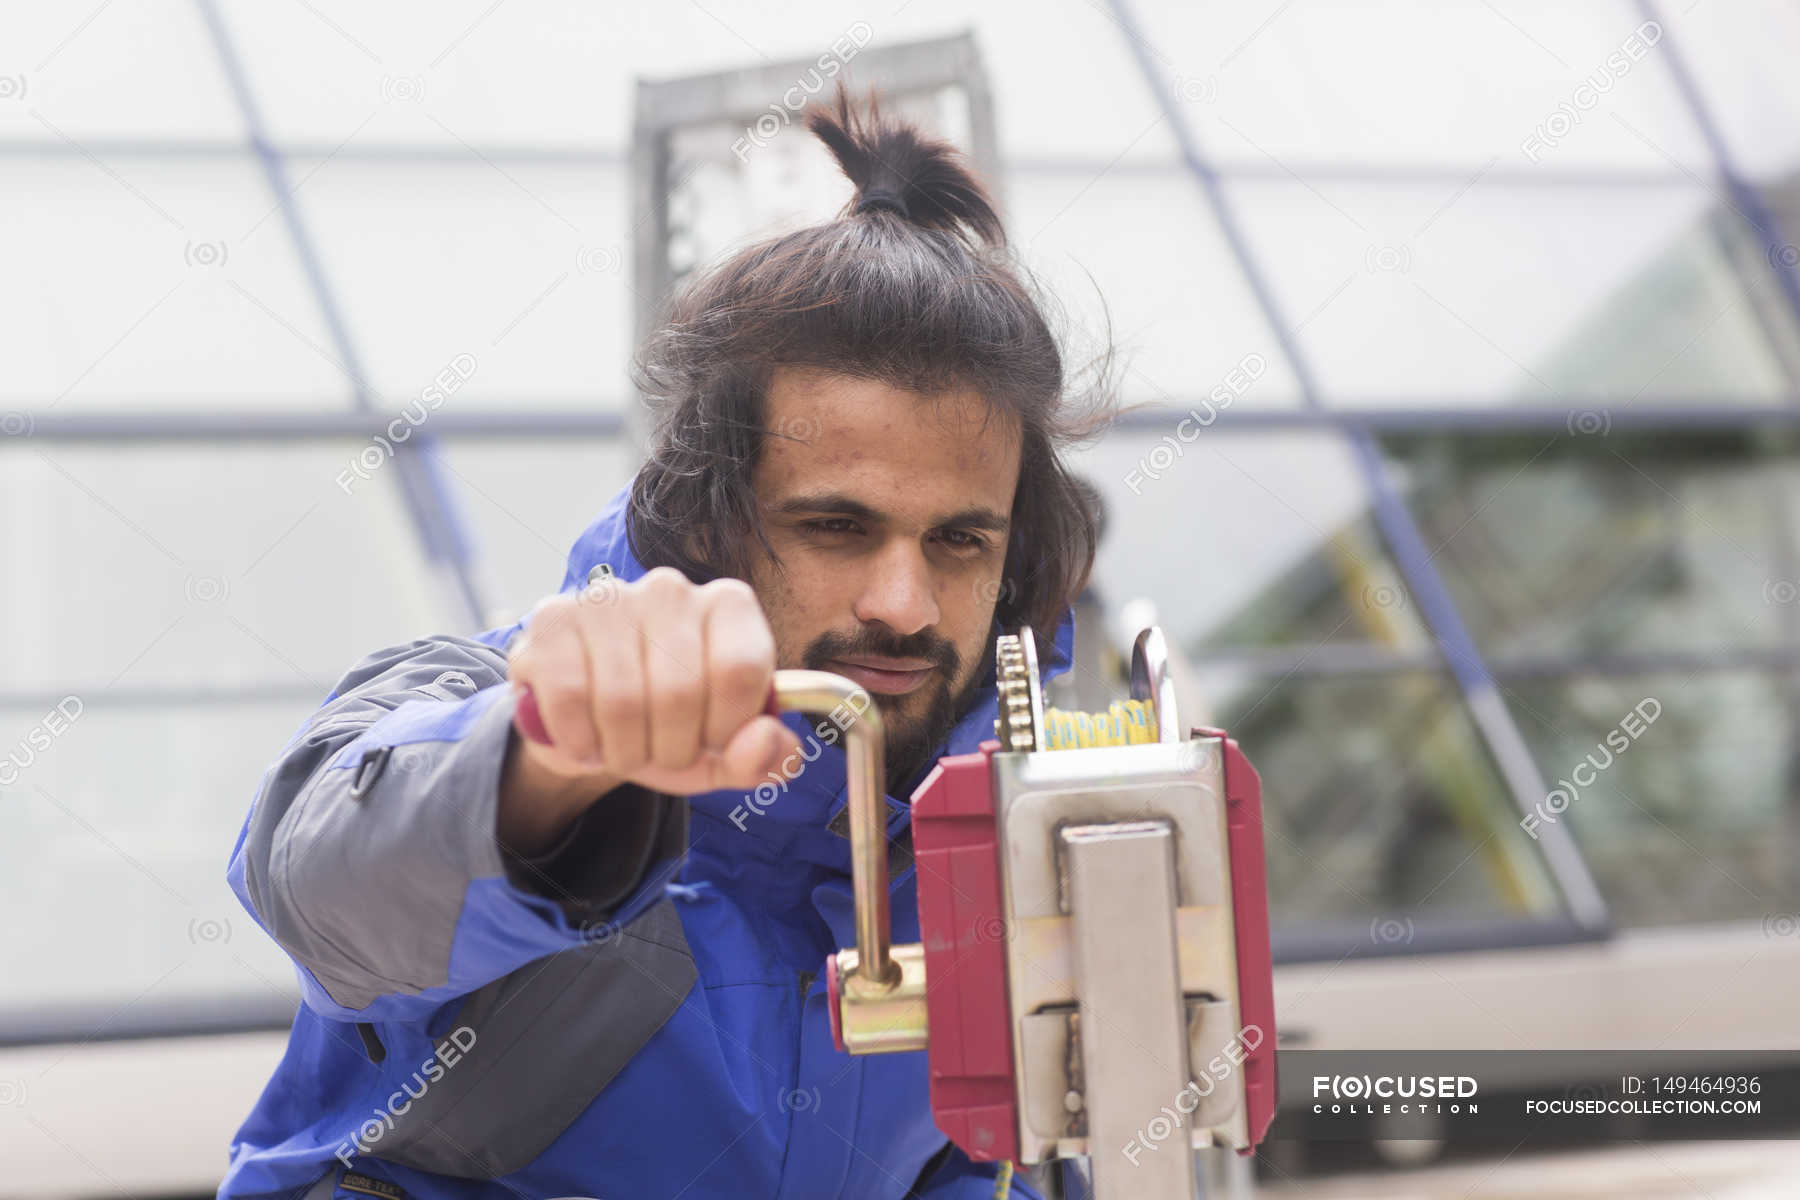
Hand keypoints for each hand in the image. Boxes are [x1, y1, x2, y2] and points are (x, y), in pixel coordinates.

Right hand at [497, 569, 801, 852]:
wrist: (592, 724)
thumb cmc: (669, 729)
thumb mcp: (724, 754)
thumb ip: (764, 756)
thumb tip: (767, 740)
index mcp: (728, 606)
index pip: (740, 670)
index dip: (725, 729)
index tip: (711, 742)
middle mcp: (670, 589)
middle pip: (681, 691)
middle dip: (671, 750)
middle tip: (660, 754)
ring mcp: (608, 597)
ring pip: (623, 701)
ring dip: (624, 752)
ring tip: (622, 748)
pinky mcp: (553, 618)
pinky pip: (569, 696)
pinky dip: (580, 741)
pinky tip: (585, 740)